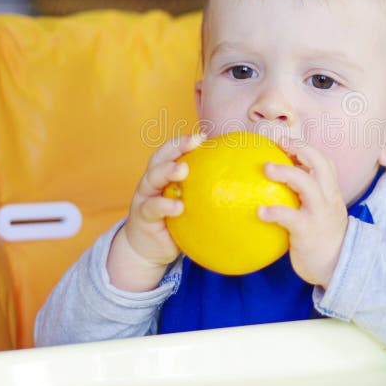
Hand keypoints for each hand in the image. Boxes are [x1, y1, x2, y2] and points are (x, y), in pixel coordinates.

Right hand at [107, 133, 205, 291]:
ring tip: (182, 170)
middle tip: (194, 142)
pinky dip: (165, 205)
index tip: (203, 136)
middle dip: (176, 148)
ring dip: (166, 171)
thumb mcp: (191, 206)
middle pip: (160, 158)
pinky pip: (152, 208)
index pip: (171, 152)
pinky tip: (179, 207)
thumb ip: (206, 193)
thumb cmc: (175, 223)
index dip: (184, 142)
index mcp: (163, 175)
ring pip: (152, 179)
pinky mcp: (142, 216)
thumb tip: (243, 185)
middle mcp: (151, 182)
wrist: (148, 249)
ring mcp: (144, 198)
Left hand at [260, 141, 347, 288]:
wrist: (338, 266)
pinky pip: (290, 217)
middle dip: (299, 149)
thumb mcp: (320, 212)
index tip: (283, 140)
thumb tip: (274, 183)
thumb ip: (305, 197)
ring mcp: (319, 213)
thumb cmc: (321, 237)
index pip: (324, 161)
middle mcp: (328, 198)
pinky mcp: (308, 231)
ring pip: (307, 184)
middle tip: (277, 143)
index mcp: (330, 192)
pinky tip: (260, 211)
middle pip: (320, 164)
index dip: (305, 147)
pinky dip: (274, 212)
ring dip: (286, 173)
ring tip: (267, 168)